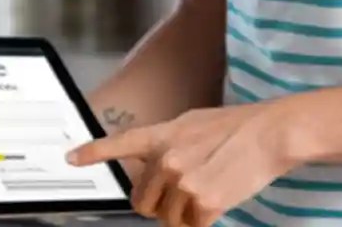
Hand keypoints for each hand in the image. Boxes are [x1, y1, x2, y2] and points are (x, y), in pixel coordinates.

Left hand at [67, 103, 297, 226]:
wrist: (270, 134)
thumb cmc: (239, 127)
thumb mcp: (194, 124)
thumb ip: (168, 143)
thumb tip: (154, 163)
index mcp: (163, 136)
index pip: (120, 144)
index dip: (93, 152)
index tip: (71, 158)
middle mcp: (167, 159)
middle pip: (142, 202)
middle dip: (158, 204)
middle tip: (182, 192)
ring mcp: (183, 182)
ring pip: (168, 219)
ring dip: (184, 214)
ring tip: (208, 188)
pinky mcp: (204, 203)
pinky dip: (203, 221)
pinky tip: (218, 199)